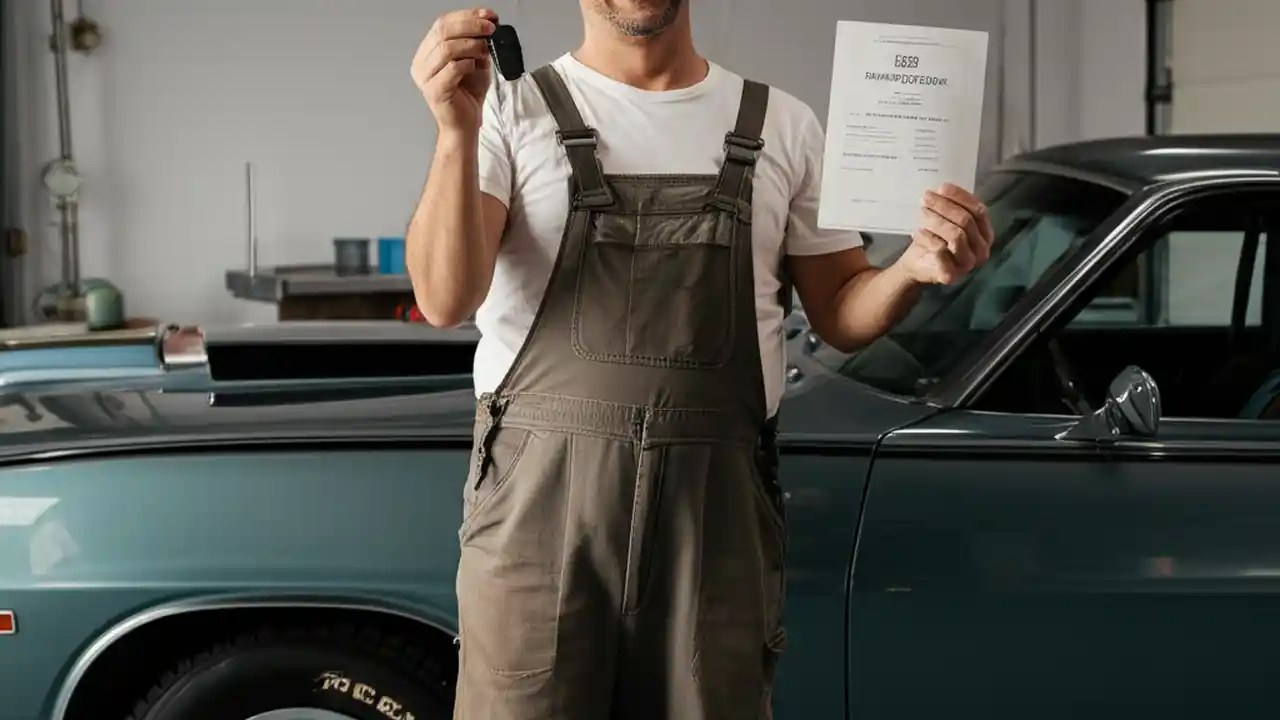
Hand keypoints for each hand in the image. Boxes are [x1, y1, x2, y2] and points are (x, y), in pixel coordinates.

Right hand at [411, 8, 498, 134]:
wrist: (465, 124)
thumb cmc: (468, 95)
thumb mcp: (476, 61)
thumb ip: (477, 43)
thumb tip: (488, 23)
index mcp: (427, 52)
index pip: (442, 23)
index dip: (466, 16)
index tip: (488, 15)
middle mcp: (421, 63)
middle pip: (443, 32)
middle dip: (471, 26)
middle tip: (490, 28)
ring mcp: (425, 77)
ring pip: (446, 48)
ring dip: (471, 45)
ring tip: (485, 50)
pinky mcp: (434, 91)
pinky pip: (452, 69)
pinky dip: (467, 64)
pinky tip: (475, 67)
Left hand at [895, 182, 994, 285]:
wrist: (917, 265)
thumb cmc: (934, 239)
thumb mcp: (947, 220)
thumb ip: (953, 206)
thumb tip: (944, 188)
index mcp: (985, 235)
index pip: (979, 211)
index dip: (961, 197)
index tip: (941, 187)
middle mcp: (981, 251)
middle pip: (967, 221)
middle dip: (944, 206)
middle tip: (926, 198)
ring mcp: (967, 265)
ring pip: (956, 235)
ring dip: (936, 220)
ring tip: (922, 213)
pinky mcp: (951, 275)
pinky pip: (941, 250)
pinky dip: (927, 238)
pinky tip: (917, 232)